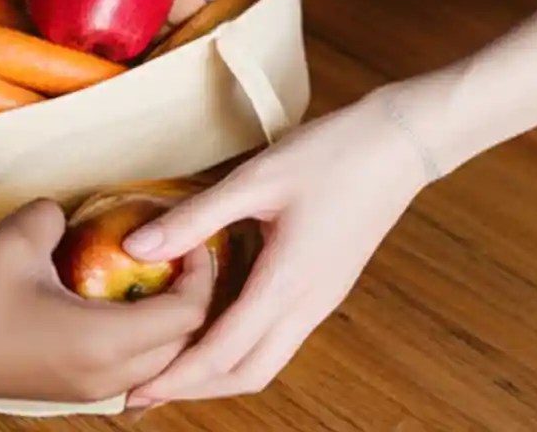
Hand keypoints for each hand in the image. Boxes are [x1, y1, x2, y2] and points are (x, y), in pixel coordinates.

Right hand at [0, 200, 216, 402]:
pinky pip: (132, 369)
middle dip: (194, 299)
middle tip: (183, 255)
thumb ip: (63, 214)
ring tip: (157, 278)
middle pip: (184, 344)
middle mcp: (108, 375)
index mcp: (105, 341)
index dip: (201, 273)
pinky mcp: (73, 392)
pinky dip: (144, 339)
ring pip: (161, 363)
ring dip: (170, 323)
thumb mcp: (20, 235)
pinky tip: (122, 304)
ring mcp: (90, 391)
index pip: (188, 313)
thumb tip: (76, 216)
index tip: (192, 239)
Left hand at [119, 88, 431, 402]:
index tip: (136, 391)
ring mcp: (321, 301)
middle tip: (146, 388)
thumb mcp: (256, 179)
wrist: (401, 146)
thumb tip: (136, 247)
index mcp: (287, 282)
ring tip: (173, 365)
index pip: (224, 352)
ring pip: (266, 361)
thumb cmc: (332, 155)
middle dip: (195, 389)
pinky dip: (241, 349)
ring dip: (218, 372)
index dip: (177, 377)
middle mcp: (308, 305)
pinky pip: (280, 338)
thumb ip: (195, 217)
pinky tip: (213, 329)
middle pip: (247, 374)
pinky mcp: (325, 289)